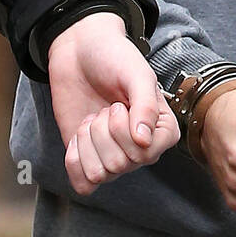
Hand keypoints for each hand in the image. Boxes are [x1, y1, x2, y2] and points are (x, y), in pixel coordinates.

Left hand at [46, 12, 180, 194]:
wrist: (80, 52)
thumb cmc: (114, 58)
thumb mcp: (136, 74)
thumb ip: (146, 105)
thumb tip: (144, 142)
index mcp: (161, 129)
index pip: (144, 155)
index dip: (123, 131)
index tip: (121, 105)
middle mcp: (141, 148)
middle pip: (117, 165)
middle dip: (103, 130)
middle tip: (106, 106)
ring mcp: (114, 155)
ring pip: (98, 174)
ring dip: (88, 140)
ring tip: (94, 117)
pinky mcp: (89, 160)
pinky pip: (83, 184)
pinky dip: (75, 159)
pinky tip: (79, 135)